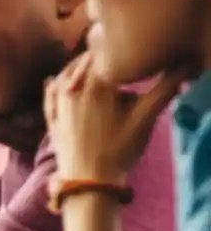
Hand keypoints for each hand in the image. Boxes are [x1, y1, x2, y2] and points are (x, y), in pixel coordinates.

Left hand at [44, 52, 184, 183]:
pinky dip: (53, 85)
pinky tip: (53, 80)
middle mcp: (71, 88)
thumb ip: (163, 90)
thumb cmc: (119, 148)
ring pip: (65, 76)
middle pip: (82, 63)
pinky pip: (49, 94)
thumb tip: (181, 69)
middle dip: (97, 60)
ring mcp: (56, 103)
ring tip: (89, 69)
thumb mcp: (145, 119)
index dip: (116, 50)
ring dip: (77, 70)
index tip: (126, 51)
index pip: (104, 53)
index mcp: (96, 84)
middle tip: (111, 60)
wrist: (89, 180)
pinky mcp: (49, 118)